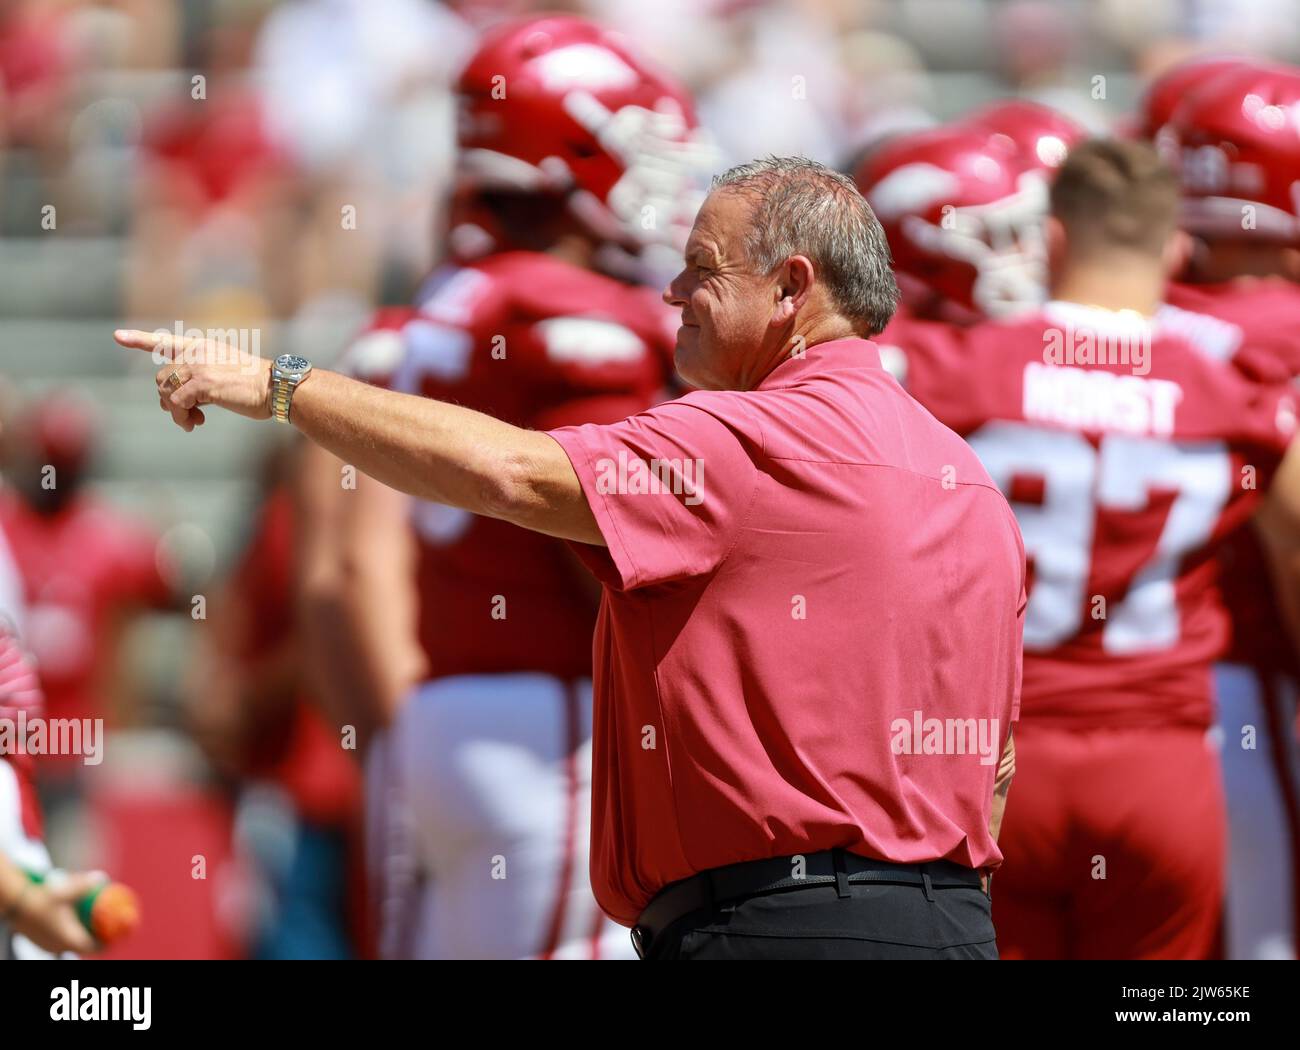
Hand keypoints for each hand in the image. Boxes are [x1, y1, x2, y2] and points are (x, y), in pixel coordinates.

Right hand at [8, 871, 100, 954]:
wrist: (15, 905)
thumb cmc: (42, 898)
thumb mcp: (67, 890)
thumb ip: (86, 884)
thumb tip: (101, 878)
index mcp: (70, 939)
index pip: (94, 948)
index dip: (107, 942)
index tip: (115, 934)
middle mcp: (59, 947)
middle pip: (84, 947)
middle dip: (95, 937)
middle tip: (105, 925)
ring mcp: (48, 946)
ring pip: (70, 945)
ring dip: (81, 936)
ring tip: (90, 923)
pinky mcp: (40, 943)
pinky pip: (59, 943)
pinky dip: (68, 935)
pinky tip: (72, 923)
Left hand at [114, 329, 272, 430]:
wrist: (275, 387)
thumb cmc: (256, 387)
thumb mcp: (224, 375)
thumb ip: (200, 380)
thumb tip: (178, 401)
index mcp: (202, 347)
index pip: (165, 341)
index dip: (139, 340)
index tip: (118, 336)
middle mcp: (196, 353)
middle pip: (162, 378)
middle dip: (169, 400)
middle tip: (189, 415)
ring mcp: (198, 366)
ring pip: (165, 391)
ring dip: (175, 411)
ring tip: (193, 421)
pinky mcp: (203, 383)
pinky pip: (177, 403)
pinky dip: (181, 417)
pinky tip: (195, 423)